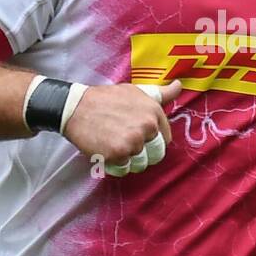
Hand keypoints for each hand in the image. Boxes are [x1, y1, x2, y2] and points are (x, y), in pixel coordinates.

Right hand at [62, 79, 181, 175]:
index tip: (138, 136)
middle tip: (125, 143)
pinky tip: (106, 150)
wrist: (76, 107)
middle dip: (143, 153)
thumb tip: (179, 85)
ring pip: (140, 164)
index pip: (166, 139)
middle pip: (156, 155)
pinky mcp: (117, 155)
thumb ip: (160, 94)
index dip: (152, 141)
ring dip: (129, 160)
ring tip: (115, 144)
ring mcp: (133, 142)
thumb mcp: (136, 91)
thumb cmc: (106, 99)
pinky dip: (115, 165)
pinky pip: (124, 169)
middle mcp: (147, 127)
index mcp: (154, 112)